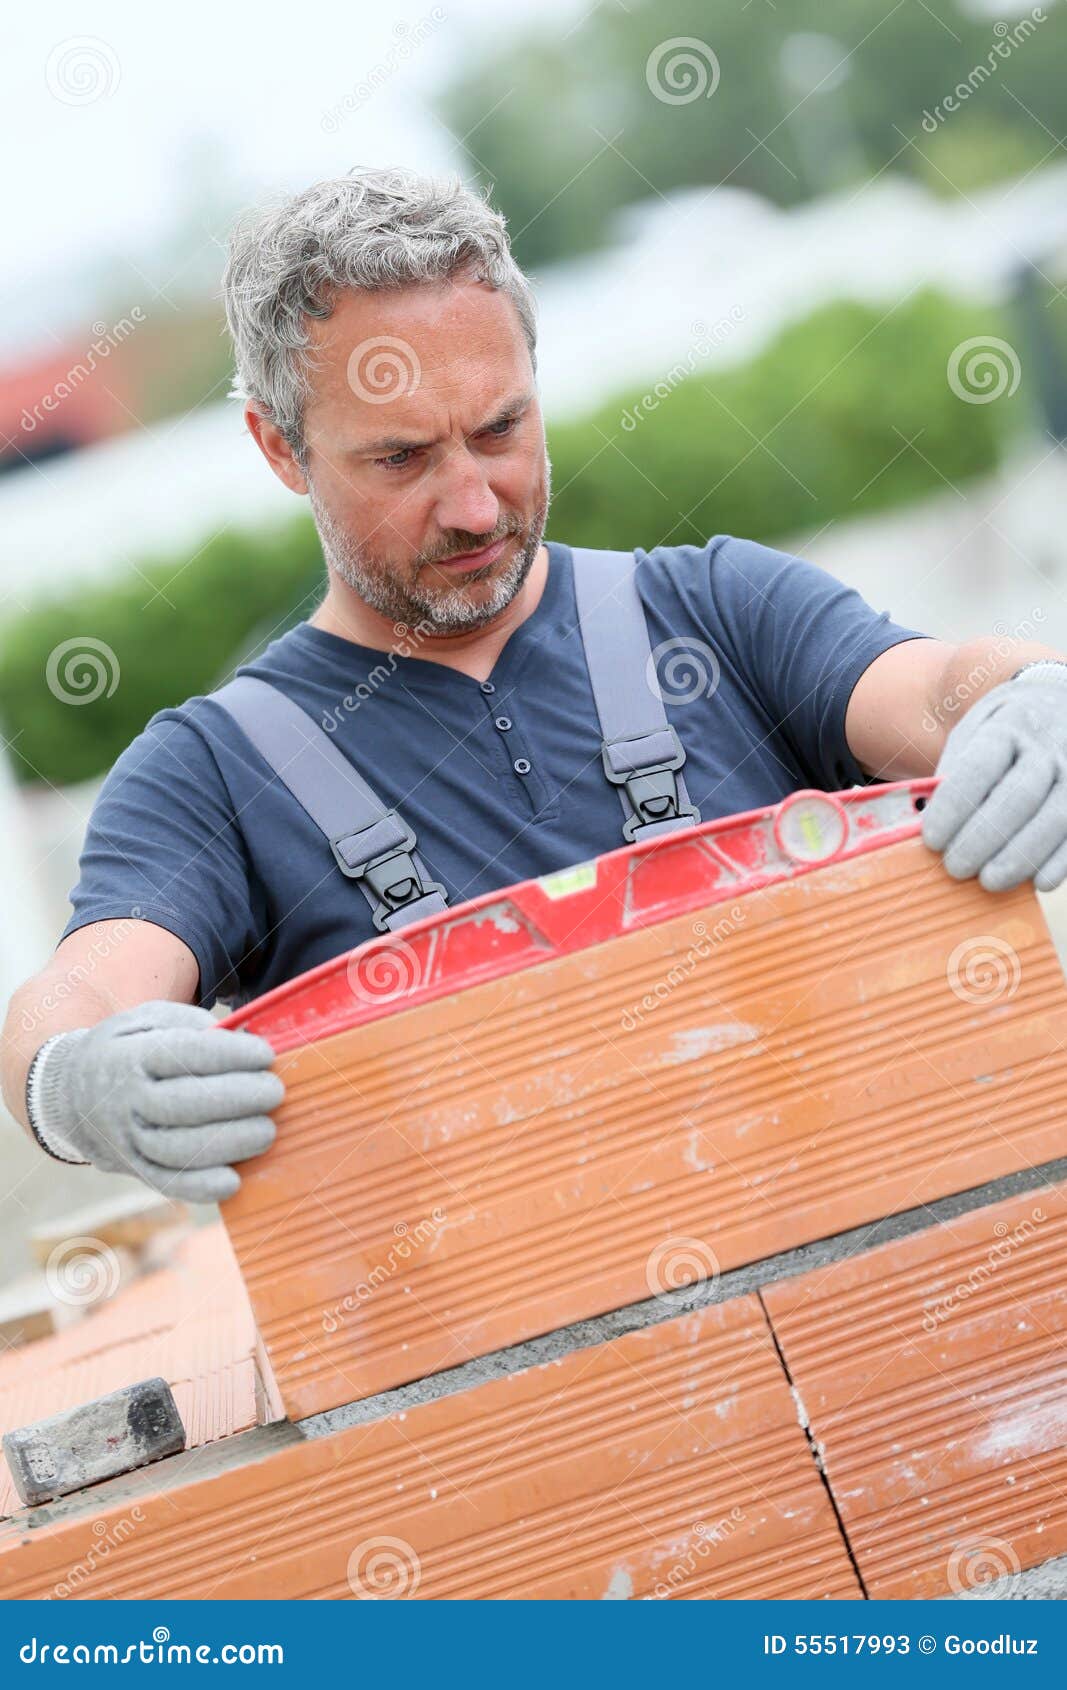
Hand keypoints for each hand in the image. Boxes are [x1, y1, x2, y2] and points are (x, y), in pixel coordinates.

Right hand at [29, 1001, 283, 1202]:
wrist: (72, 1094)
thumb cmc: (130, 1050)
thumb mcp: (149, 1019)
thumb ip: (191, 1024)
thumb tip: (240, 1037)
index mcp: (132, 1055)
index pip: (183, 1054)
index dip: (228, 1055)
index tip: (265, 1054)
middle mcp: (126, 1100)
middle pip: (183, 1104)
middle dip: (237, 1099)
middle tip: (274, 1092)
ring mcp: (128, 1139)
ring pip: (178, 1149)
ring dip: (229, 1143)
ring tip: (267, 1130)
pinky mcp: (135, 1169)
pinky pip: (167, 1183)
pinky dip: (201, 1187)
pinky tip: (234, 1180)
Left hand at [921, 667, 1066, 892]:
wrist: (1057, 712)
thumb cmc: (1002, 736)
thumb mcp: (972, 736)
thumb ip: (953, 775)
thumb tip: (927, 824)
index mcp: (1008, 727)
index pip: (978, 769)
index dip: (954, 808)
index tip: (932, 840)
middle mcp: (1048, 748)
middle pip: (1017, 798)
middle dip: (983, 839)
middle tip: (955, 868)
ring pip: (1054, 819)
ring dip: (1019, 857)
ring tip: (989, 881)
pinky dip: (1060, 862)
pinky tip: (1036, 882)